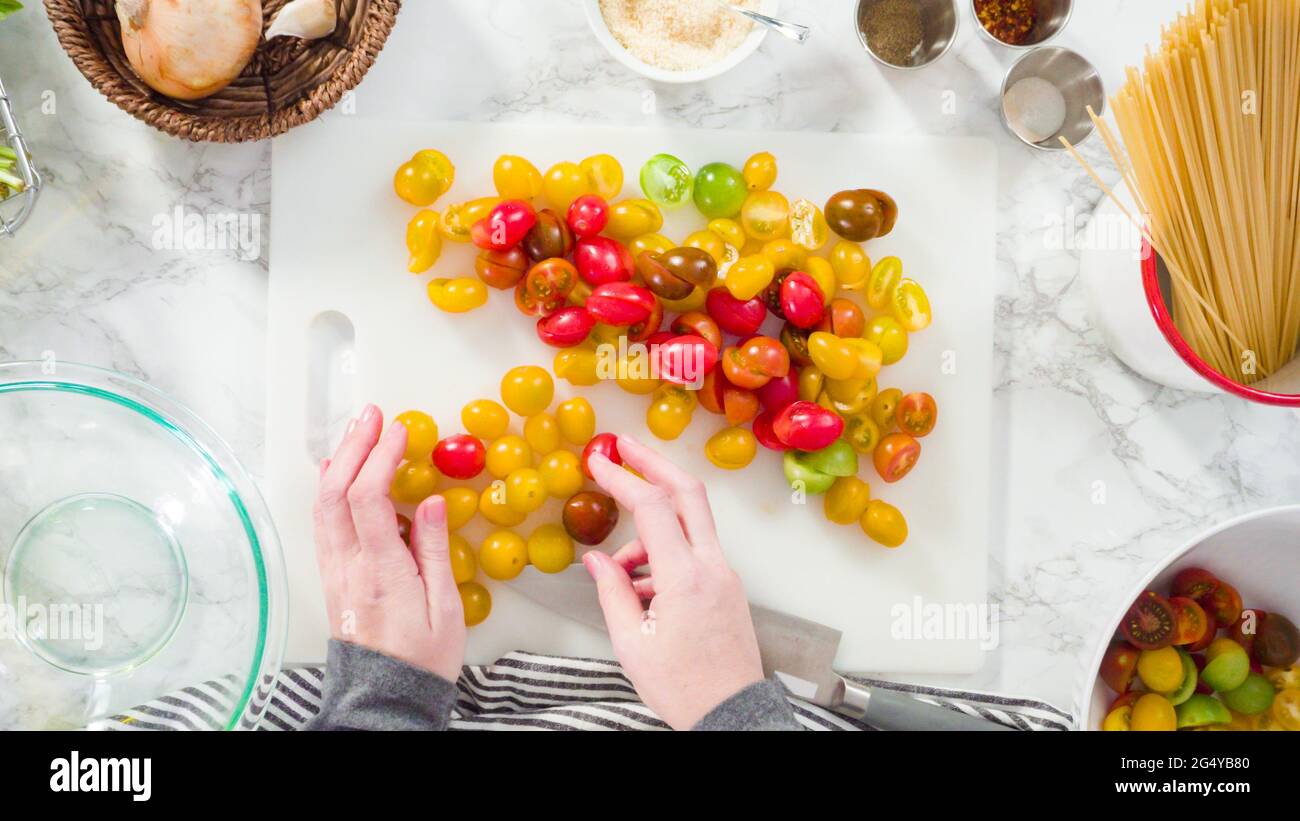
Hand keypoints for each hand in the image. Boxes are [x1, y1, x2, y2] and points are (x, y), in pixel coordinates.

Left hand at [313, 403, 464, 681]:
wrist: (385, 701)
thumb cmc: (422, 660)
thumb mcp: (443, 608)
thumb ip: (433, 551)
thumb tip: (428, 502)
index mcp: (380, 573)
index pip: (368, 498)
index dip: (380, 456)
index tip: (399, 431)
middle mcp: (348, 568)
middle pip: (335, 492)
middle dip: (353, 446)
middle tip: (372, 415)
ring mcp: (335, 571)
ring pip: (323, 505)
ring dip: (338, 461)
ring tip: (356, 432)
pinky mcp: (333, 577)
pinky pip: (324, 522)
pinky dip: (330, 489)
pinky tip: (336, 474)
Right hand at [583, 435, 763, 729]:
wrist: (730, 714)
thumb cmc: (684, 688)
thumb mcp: (632, 644)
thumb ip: (612, 592)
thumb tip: (597, 561)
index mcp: (686, 578)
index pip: (652, 507)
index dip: (622, 478)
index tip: (598, 462)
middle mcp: (712, 567)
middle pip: (688, 492)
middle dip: (654, 462)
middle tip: (624, 446)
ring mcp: (724, 575)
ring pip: (689, 523)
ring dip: (651, 528)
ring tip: (622, 573)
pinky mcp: (726, 586)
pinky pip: (693, 550)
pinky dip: (665, 552)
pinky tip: (643, 588)